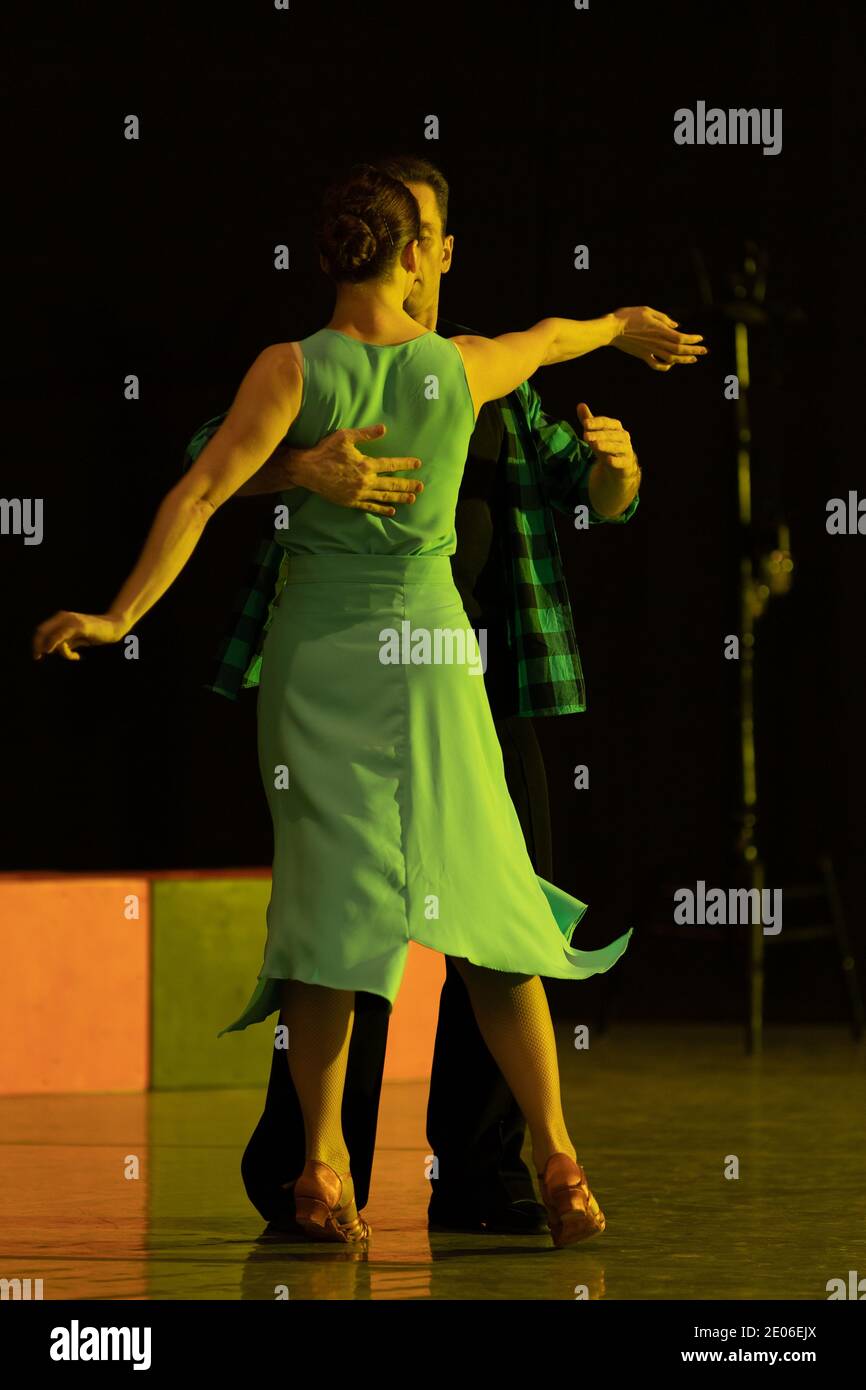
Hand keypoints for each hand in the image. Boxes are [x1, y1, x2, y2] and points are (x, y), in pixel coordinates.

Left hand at [32, 611, 126, 661]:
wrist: (114, 627)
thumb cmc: (95, 634)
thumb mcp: (76, 639)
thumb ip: (64, 642)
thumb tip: (51, 650)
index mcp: (61, 618)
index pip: (41, 629)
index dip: (36, 642)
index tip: (37, 655)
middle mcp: (63, 616)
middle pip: (41, 631)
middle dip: (38, 646)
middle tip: (37, 657)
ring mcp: (70, 620)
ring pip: (53, 638)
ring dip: (62, 652)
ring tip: (75, 656)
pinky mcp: (78, 626)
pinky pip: (61, 637)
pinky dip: (58, 645)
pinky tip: (75, 656)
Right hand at [294, 424, 423, 515]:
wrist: (308, 470)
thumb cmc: (325, 451)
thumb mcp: (345, 437)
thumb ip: (366, 434)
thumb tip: (384, 428)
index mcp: (366, 465)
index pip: (391, 464)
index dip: (406, 464)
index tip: (418, 464)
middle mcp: (365, 481)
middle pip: (392, 484)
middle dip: (408, 485)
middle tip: (421, 487)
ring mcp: (359, 493)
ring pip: (384, 497)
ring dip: (399, 498)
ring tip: (412, 499)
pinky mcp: (351, 502)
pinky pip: (370, 507)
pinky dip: (382, 509)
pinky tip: (392, 511)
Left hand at [576, 403, 636, 471]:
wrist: (618, 466)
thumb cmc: (606, 446)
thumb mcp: (596, 433)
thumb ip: (589, 420)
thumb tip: (580, 405)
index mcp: (616, 427)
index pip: (605, 422)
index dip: (595, 423)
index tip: (584, 423)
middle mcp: (623, 436)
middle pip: (610, 434)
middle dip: (598, 435)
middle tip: (585, 436)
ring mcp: (626, 450)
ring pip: (616, 447)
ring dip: (606, 446)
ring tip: (595, 445)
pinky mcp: (626, 463)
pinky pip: (621, 462)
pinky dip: (615, 461)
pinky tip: (608, 460)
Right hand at [611, 306, 706, 371]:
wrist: (611, 330)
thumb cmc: (628, 317)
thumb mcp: (648, 311)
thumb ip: (663, 319)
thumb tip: (676, 325)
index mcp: (659, 331)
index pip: (681, 338)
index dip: (692, 339)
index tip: (700, 338)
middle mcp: (657, 342)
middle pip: (679, 349)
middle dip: (693, 350)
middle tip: (704, 351)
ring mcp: (650, 351)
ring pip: (671, 358)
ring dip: (684, 359)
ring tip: (693, 359)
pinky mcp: (643, 355)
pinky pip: (656, 365)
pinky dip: (665, 367)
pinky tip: (670, 365)